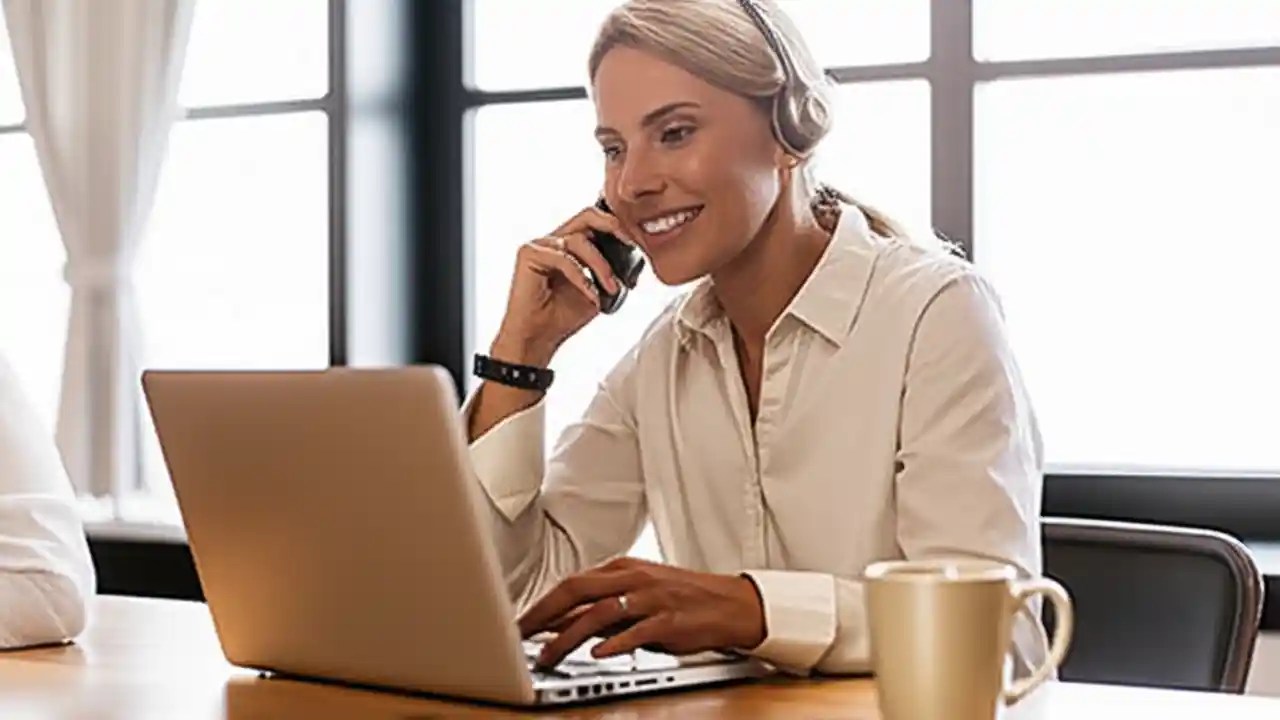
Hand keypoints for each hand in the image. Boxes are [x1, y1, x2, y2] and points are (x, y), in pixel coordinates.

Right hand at [491, 205, 637, 365]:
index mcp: (570, 245)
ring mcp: (541, 245)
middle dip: (612, 226)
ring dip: (601, 266)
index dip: (617, 226)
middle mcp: (555, 241)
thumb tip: (635, 261)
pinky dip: (582, 277)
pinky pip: (563, 258)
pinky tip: (591, 294)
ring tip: (611, 288)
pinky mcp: (529, 254)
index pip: (595, 222)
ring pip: (579, 240)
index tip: (636, 243)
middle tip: (629, 243)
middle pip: (587, 216)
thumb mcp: (598, 289)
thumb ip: (611, 271)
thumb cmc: (563, 316)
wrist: (539, 337)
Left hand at [518, 558, 766, 668]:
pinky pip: (636, 631)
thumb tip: (560, 623)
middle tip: (520, 634)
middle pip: (577, 590)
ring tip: (548, 654)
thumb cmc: (682, 599)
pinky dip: (614, 643)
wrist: (729, 603)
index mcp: (622, 569)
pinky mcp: (668, 620)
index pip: (571, 583)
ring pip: (599, 613)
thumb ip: (601, 607)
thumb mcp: (638, 595)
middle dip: (543, 614)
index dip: (541, 603)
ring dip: (568, 635)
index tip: (520, 623)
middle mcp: (632, 579)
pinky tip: (597, 654)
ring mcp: (650, 598)